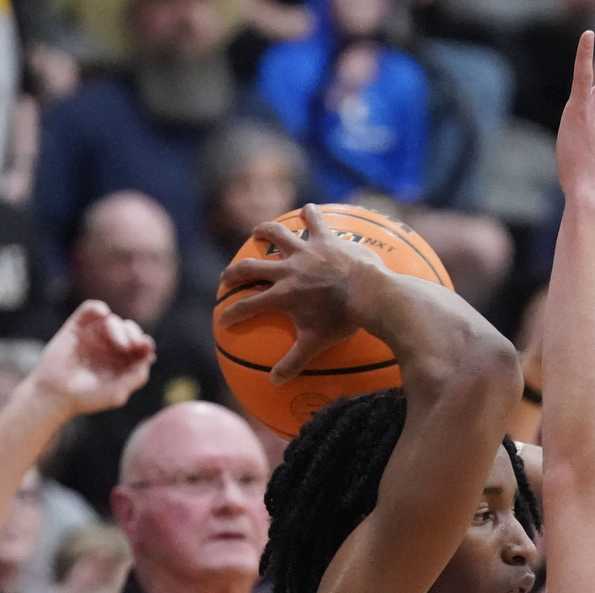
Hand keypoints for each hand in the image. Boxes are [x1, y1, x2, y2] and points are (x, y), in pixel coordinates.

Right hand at [31, 301, 154, 416]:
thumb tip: (150, 357)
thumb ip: (137, 376)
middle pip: (129, 329)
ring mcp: (93, 336)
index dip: (145, 343)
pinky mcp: (76, 328)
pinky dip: (98, 307)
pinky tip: (104, 313)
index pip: (140, 346)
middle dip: (133, 333)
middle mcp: (109, 347)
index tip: (144, 346)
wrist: (55, 395)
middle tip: (130, 345)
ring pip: (112, 320)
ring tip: (120, 344)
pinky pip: (89, 310)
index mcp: (122, 362)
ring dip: (118, 328)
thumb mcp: (118, 393)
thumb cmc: (87, 398)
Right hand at [217, 204, 387, 384]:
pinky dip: (310, 215)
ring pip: (276, 235)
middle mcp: (287, 270)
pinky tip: (308, 209)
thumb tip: (274, 382)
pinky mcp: (326, 239)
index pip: (247, 306)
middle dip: (234, 273)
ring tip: (258, 232)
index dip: (232, 314)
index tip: (223, 319)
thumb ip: (293, 362)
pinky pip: (315, 222)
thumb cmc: (343, 322)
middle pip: (251, 268)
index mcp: (282, 296)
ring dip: (264, 232)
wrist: (370, 294)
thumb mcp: (316, 344)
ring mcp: (305, 252)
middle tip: (226, 277)